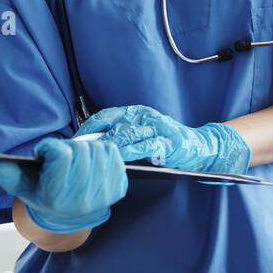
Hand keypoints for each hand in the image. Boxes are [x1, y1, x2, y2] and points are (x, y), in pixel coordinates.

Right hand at [0, 137, 126, 233]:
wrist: (69, 219)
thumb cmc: (44, 197)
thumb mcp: (23, 188)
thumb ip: (8, 175)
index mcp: (57, 197)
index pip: (60, 154)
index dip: (51, 148)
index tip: (46, 153)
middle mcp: (82, 198)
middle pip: (80, 150)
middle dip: (69, 148)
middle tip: (62, 156)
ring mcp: (103, 194)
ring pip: (98, 149)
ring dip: (86, 148)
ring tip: (76, 159)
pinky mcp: (118, 188)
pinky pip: (114, 154)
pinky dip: (103, 152)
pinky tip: (92, 161)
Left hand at [76, 104, 250, 174]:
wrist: (200, 147)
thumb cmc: (166, 142)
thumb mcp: (140, 134)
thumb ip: (120, 137)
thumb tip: (90, 148)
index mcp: (133, 112)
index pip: (103, 116)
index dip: (87, 129)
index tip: (73, 143)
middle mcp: (143, 116)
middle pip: (112, 125)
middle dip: (93, 140)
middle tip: (78, 153)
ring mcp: (155, 127)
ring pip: (127, 134)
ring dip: (109, 145)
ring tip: (94, 156)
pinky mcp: (167, 141)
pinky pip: (146, 145)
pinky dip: (132, 152)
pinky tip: (121, 159)